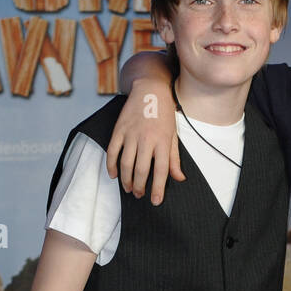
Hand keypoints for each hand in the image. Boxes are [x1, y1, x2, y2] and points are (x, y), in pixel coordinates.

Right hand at [105, 77, 183, 203]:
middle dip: (140, 186)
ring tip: (129, 189)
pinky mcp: (119, 129)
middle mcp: (147, 139)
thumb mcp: (173, 135)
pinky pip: (112, 151)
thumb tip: (179, 178)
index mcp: (162, 141)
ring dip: (126, 180)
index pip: (161, 171)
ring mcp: (131, 134)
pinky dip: (111, 165)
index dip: (158, 189)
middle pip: (141, 170)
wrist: (150, 89)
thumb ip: (174, 158)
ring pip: (126, 163)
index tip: (156, 201)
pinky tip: (113, 175)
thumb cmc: (164, 113)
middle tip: (139, 195)